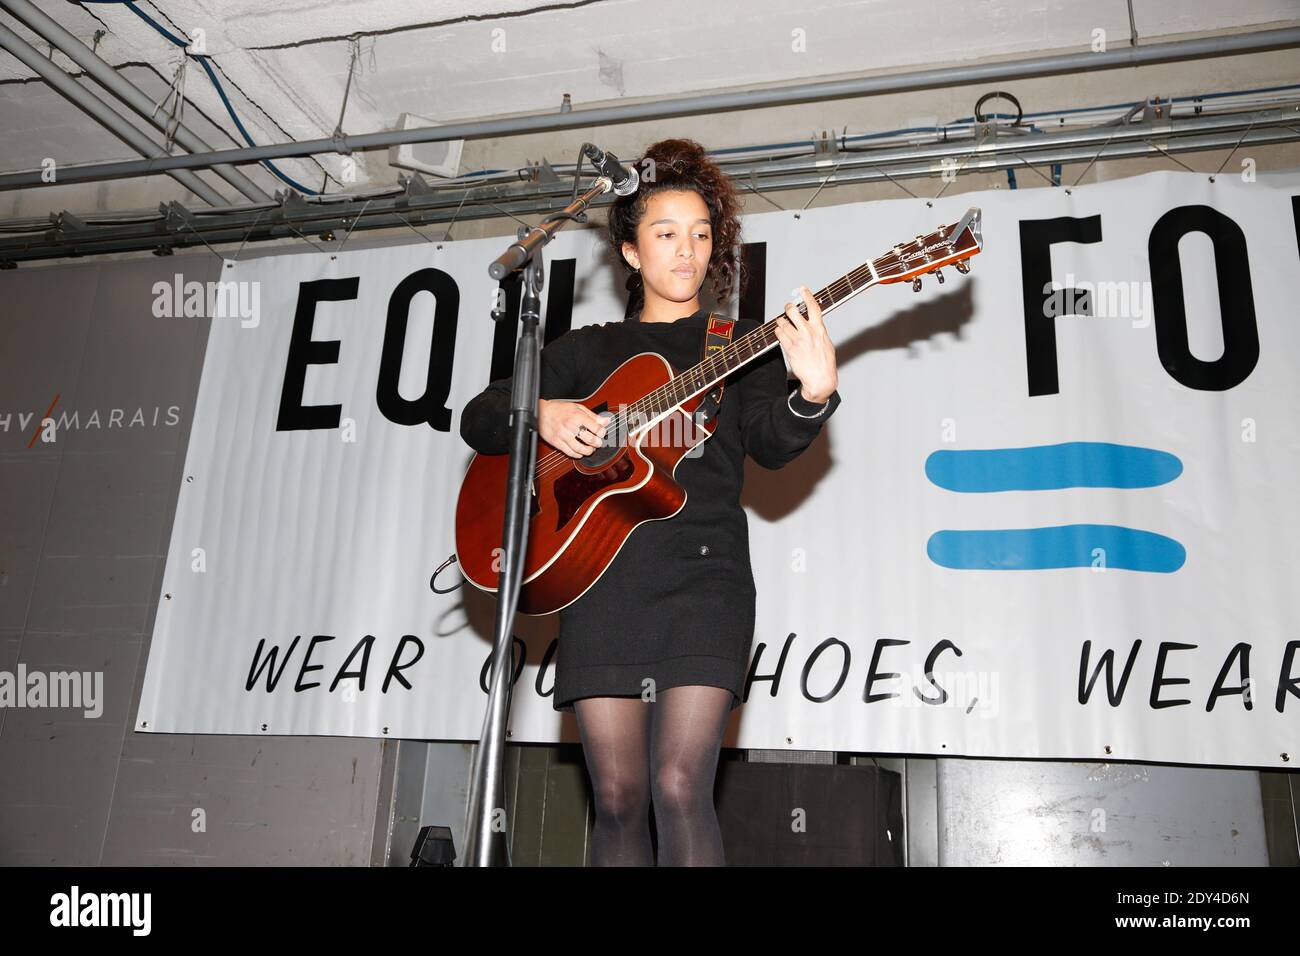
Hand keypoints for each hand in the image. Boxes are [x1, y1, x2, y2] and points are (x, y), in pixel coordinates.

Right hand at [538, 399, 608, 458]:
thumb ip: (592, 416)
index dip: (602, 433)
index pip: (596, 428)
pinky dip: (577, 455)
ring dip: (588, 451)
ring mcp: (563, 435)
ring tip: (590, 449)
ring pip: (580, 449)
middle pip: (590, 440)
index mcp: (577, 416)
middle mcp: (571, 426)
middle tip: (598, 443)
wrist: (541, 412)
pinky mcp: (557, 442)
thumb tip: (606, 421)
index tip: (602, 434)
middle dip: (597, 443)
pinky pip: (570, 453)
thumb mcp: (577, 407)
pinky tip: (580, 452)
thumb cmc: (559, 409)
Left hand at [775, 285, 837, 403]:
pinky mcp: (789, 349)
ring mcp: (797, 340)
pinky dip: (778, 332)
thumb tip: (813, 322)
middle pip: (793, 311)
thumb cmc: (825, 362)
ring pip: (782, 322)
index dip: (807, 295)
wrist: (820, 379)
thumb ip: (818, 330)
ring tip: (784, 324)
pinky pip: (779, 334)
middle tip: (788, 308)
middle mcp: (808, 332)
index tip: (802, 288)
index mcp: (819, 329)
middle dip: (788, 307)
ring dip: (781, 321)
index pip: (813, 307)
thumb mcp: (826, 342)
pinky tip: (781, 334)